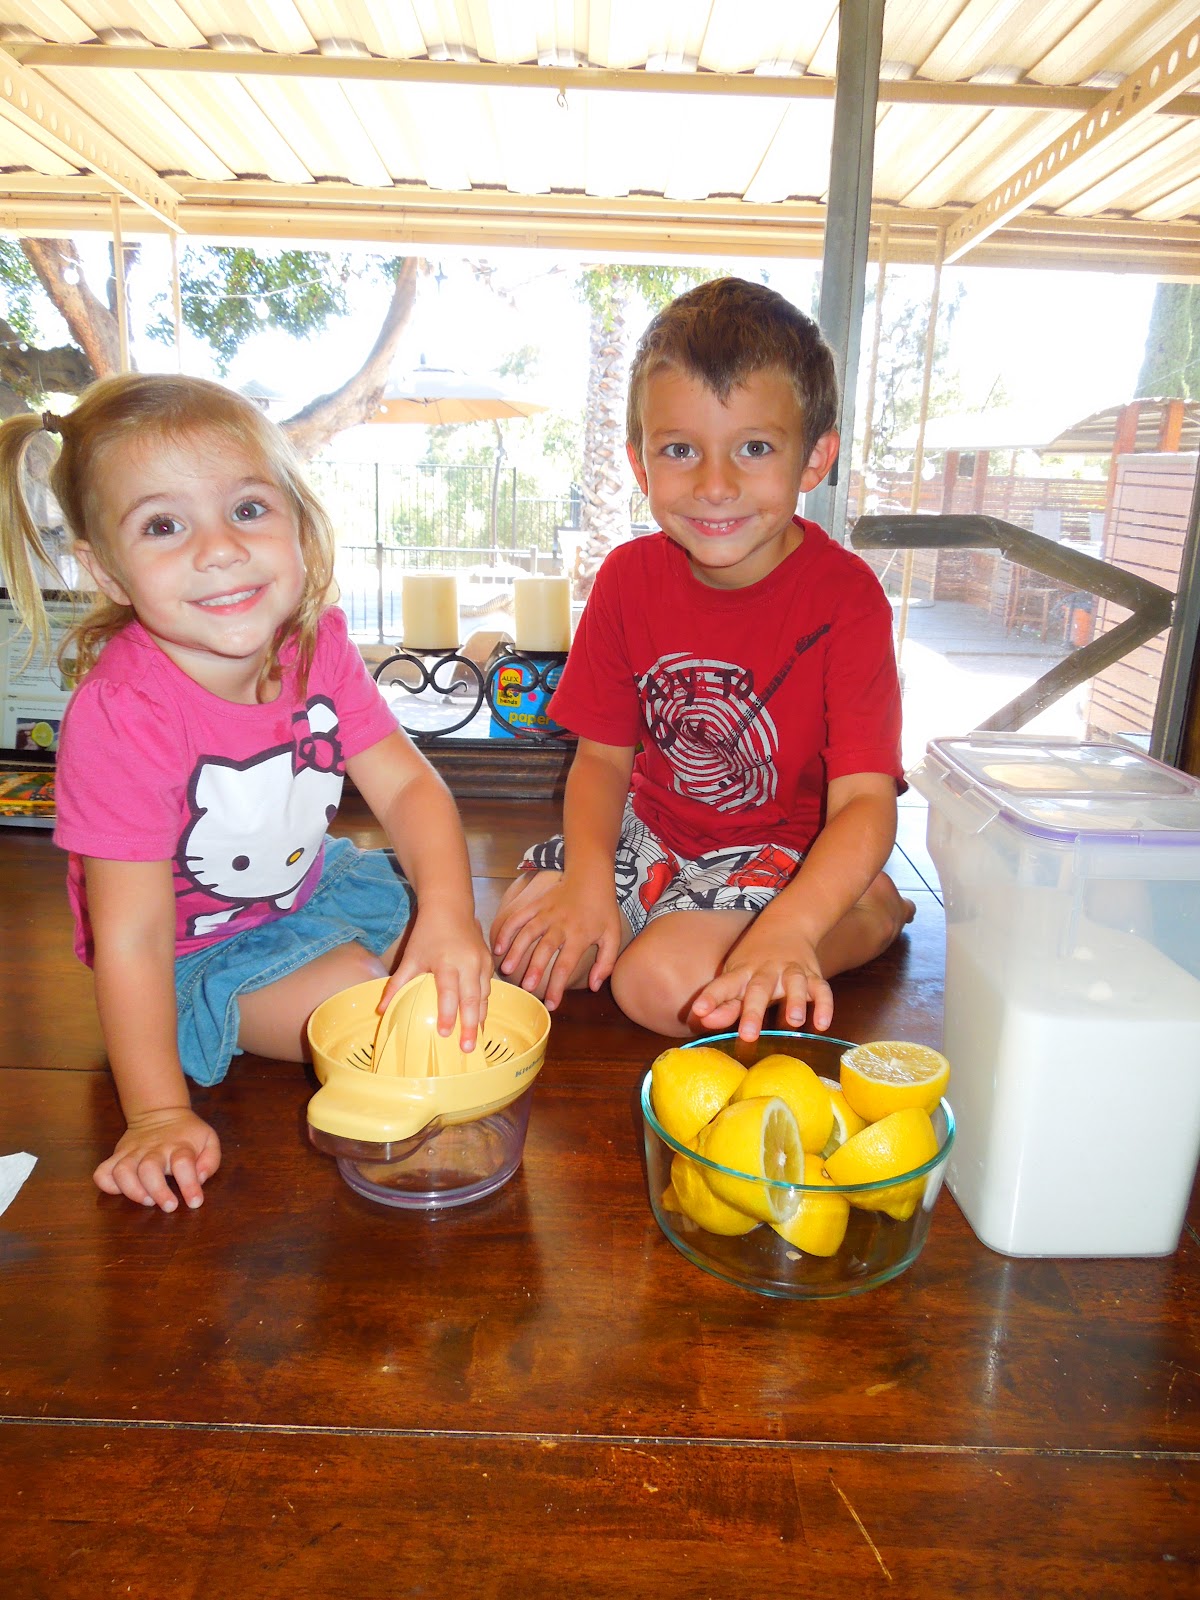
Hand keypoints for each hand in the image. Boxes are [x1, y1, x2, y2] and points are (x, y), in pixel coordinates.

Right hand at [94, 1107, 220, 1211]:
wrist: (160, 1114)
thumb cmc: (187, 1134)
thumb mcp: (208, 1140)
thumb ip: (210, 1160)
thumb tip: (200, 1178)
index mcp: (179, 1145)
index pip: (183, 1162)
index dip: (189, 1184)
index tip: (195, 1202)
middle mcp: (154, 1149)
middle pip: (149, 1168)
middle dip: (158, 1191)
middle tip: (170, 1206)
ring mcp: (132, 1153)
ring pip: (123, 1171)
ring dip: (132, 1190)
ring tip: (148, 1201)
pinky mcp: (117, 1156)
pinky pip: (103, 1172)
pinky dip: (107, 1185)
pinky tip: (120, 1192)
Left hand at [381, 906, 492, 1052]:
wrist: (450, 908)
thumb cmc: (427, 934)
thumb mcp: (410, 957)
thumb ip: (397, 983)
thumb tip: (380, 1010)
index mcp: (446, 961)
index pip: (449, 992)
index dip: (447, 1014)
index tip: (444, 1034)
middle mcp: (467, 963)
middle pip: (472, 999)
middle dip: (470, 1025)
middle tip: (467, 1049)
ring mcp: (481, 962)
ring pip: (484, 996)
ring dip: (480, 1019)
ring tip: (475, 1041)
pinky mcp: (488, 962)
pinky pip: (488, 988)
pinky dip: (484, 1006)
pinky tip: (479, 1021)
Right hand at [493, 873, 622, 1009]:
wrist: (590, 876)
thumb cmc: (602, 909)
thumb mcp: (613, 935)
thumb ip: (606, 963)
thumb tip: (595, 987)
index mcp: (580, 935)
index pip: (567, 964)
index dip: (558, 986)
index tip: (551, 1004)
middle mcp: (561, 925)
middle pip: (545, 948)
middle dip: (535, 968)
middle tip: (527, 987)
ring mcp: (546, 913)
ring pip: (528, 933)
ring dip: (516, 951)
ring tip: (507, 969)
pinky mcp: (536, 904)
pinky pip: (519, 917)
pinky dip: (507, 930)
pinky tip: (498, 946)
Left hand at [689, 931, 833, 1041]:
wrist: (787, 923)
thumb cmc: (754, 960)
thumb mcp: (735, 977)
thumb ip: (723, 1003)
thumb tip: (701, 1021)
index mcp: (742, 972)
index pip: (723, 985)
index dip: (710, 998)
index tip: (698, 1012)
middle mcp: (766, 970)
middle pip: (759, 989)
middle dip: (753, 1012)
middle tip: (748, 1035)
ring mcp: (791, 970)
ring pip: (795, 984)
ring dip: (795, 1002)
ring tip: (794, 1022)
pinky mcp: (813, 974)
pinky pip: (822, 989)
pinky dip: (824, 1005)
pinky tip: (823, 1024)